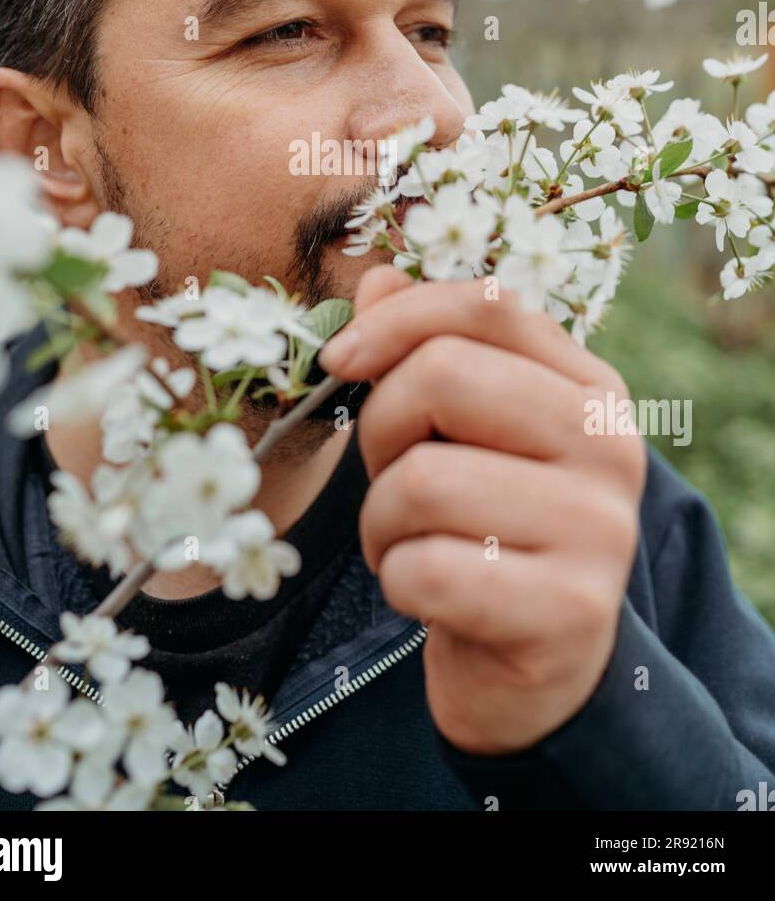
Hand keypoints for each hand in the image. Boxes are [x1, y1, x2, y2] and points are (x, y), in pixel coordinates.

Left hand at [320, 265, 645, 756]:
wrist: (531, 668)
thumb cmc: (481, 526)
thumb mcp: (456, 431)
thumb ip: (424, 348)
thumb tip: (378, 279)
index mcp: (588, 385)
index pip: (487, 303)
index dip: (394, 320)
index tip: (339, 363)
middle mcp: (609, 444)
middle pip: (443, 375)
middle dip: (382, 431)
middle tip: (392, 480)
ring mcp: (599, 529)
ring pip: (421, 480)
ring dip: (381, 522)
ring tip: (410, 544)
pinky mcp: (568, 610)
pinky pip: (425, 569)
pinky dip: (397, 582)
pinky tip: (428, 595)